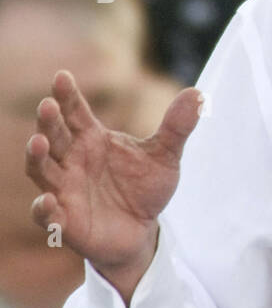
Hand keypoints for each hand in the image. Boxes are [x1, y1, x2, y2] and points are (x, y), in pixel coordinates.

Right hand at [26, 69, 202, 302]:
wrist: (142, 231)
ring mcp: (65, 190)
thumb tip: (199, 94)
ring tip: (37, 142)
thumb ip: (177, 127)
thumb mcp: (165, 157)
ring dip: (37, 156)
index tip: (62, 76)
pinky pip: (46, 215)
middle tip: (48, 105)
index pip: (75, 112)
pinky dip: (44, 209)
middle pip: (53, 136)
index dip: (67, 95)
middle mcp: (72, 161)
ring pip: (42, 170)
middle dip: (48, 121)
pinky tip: (47, 201)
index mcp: (91, 139)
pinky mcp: (65, 222)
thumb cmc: (144, 189)